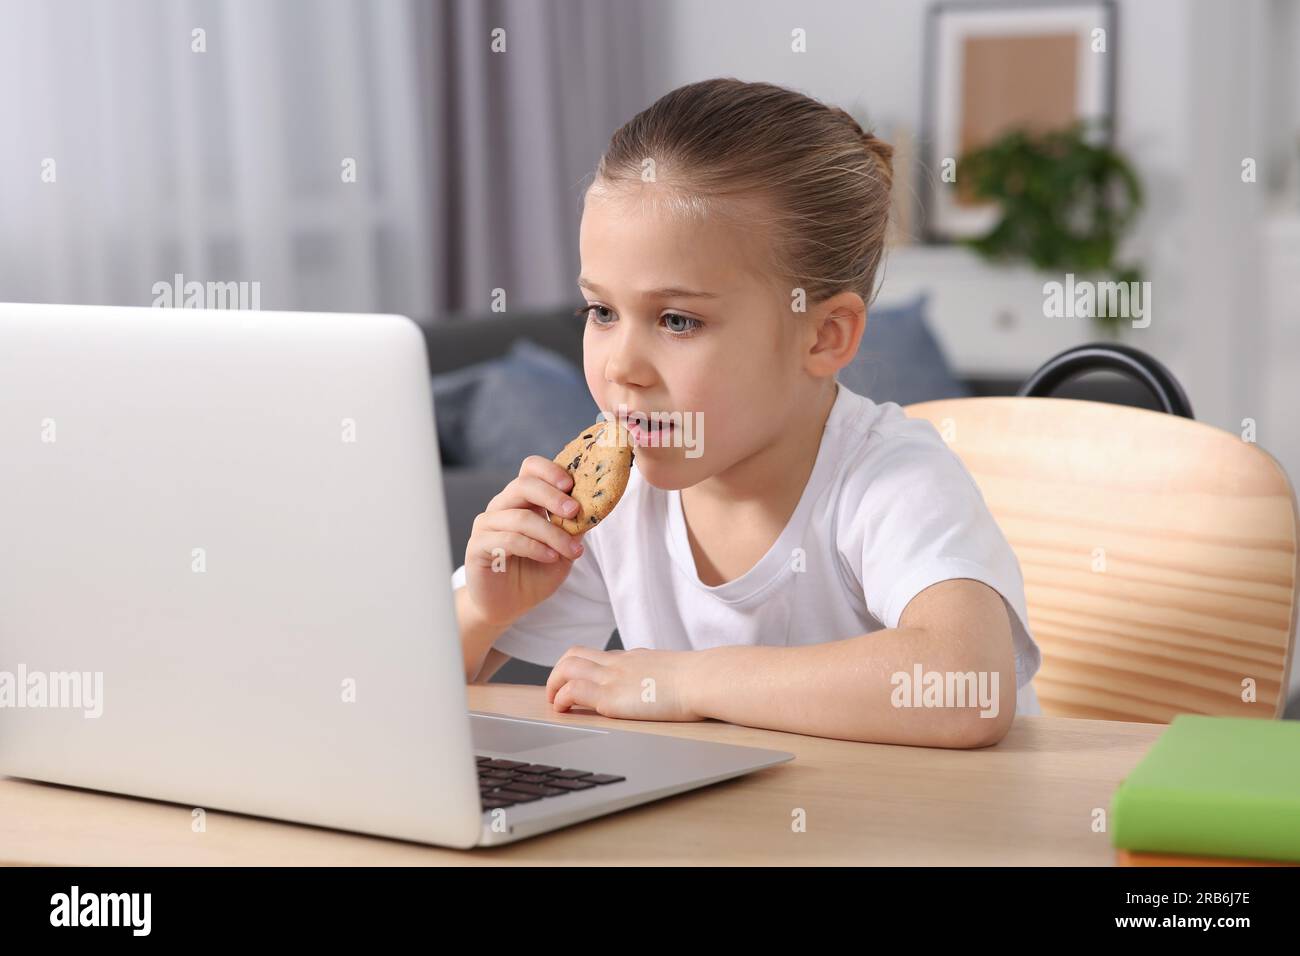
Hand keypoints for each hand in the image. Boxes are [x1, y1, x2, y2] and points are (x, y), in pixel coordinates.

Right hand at [463, 455, 588, 628]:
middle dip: (552, 496)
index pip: (531, 469)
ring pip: (521, 517)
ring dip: (551, 533)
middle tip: (574, 511)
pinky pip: (508, 540)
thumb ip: (573, 529)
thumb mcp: (563, 551)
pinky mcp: (478, 546)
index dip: (550, 470)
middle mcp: (502, 506)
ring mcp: (487, 524)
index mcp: (522, 499)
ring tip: (572, 551)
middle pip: (523, 485)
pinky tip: (551, 557)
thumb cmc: (535, 574)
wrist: (508, 607)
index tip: (572, 484)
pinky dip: (534, 547)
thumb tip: (594, 509)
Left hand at [545, 646, 704, 721]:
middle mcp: (619, 663)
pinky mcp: (611, 697)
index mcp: (634, 659)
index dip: (582, 669)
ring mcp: (613, 678)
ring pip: (567, 667)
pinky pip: (573, 690)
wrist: (703, 679)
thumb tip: (671, 688)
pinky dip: (561, 698)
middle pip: (574, 655)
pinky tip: (564, 710)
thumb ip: (664, 677)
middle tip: (557, 692)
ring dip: (553, 684)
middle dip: (558, 672)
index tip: (578, 682)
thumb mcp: (676, 672)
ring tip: (555, 702)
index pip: (598, 656)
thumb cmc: (700, 680)